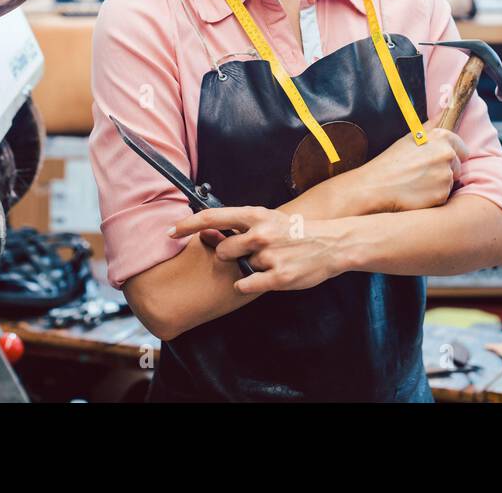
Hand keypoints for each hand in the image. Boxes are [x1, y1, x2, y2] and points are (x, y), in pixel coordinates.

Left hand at [170, 206, 348, 294]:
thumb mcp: (268, 220)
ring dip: (243, 268)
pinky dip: (246, 285)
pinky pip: (245, 285)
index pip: (211, 217)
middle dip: (226, 256)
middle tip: (243, 255)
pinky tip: (260, 279)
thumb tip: (207, 231)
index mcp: (255, 215)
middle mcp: (260, 234)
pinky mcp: (277, 277)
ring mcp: (269, 256)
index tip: (170, 232)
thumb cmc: (295, 231)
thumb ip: (239, 225)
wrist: (331, 244)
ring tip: (263, 263)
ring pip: (236, 268)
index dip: (187, 225)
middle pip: (222, 249)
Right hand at [346, 116, 469, 213]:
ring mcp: (446, 176)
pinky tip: (418, 193)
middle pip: (457, 166)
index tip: (441, 160)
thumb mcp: (410, 137)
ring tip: (417, 182)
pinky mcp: (442, 195)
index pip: (462, 148)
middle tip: (422, 172)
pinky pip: (443, 196)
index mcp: (441, 138)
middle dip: (444, 170)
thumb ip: (431, 127)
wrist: (376, 185)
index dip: (453, 155)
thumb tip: (445, 110)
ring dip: (438, 184)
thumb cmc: (391, 161)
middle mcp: (447, 155)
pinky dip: (433, 197)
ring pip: (450, 182)